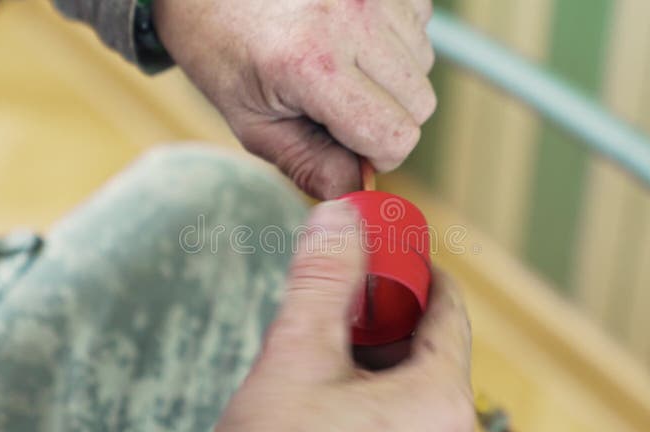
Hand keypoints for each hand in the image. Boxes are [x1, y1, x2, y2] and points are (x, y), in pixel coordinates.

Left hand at [154, 0, 436, 198]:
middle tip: (343, 108)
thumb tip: (357, 193)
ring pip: (424, 62)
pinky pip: (420, 22)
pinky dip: (394, 38)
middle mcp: (350, 19)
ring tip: (342, 65)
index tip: (351, 147)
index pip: (396, 135)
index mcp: (312, 65)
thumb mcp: (253, 123)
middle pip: (420, 102)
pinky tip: (352, 36)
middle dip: (388, 118)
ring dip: (392, 77)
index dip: (378, 155)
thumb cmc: (224, 51)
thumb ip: (309, 165)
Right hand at [208, 200, 476, 431]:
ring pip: (411, 385)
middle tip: (333, 302)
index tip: (379, 247)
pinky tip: (323, 397)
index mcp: (440, 402)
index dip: (412, 267)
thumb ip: (322, 282)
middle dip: (381, 315)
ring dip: (368, 357)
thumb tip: (341, 219)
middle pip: (429, 346)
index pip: (448, 306)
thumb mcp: (293, 362)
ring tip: (317, 355)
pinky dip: (368, 395)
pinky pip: (400, 420)